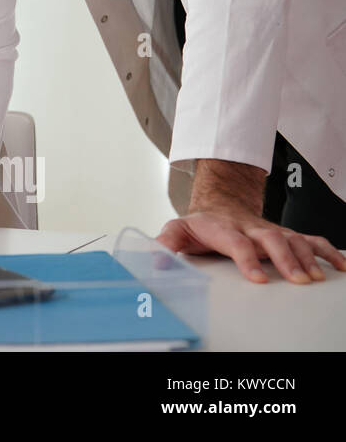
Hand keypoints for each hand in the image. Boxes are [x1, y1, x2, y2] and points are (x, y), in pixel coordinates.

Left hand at [156, 207, 345, 283]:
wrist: (220, 202)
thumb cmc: (200, 223)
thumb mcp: (177, 230)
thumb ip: (165, 244)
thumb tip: (155, 260)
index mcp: (223, 227)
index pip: (237, 242)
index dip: (248, 259)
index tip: (258, 278)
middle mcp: (250, 227)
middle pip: (271, 239)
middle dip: (286, 259)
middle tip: (298, 280)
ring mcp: (269, 229)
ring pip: (293, 238)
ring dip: (307, 257)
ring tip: (316, 277)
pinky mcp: (283, 233)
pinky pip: (309, 239)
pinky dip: (326, 250)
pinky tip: (338, 265)